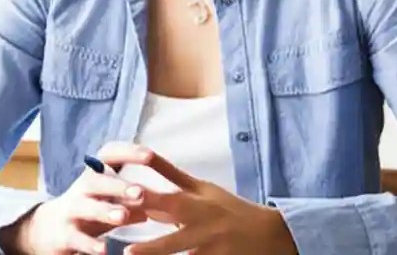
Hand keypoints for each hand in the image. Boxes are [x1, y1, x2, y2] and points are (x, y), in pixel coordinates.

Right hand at [0, 162, 147, 254]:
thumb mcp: (107, 204)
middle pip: (96, 182)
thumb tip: (154, 206)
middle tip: (140, 192)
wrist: (45, 230)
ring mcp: (70, 212)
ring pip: (86, 208)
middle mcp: (81, 191)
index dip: (127, 153)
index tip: (149, 155)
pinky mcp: (64, 236)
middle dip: (118, 186)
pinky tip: (104, 250)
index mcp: (94, 178)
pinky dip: (90, 245)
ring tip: (122, 216)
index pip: (108, 157)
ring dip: (104, 211)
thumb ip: (128, 202)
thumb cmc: (86, 214)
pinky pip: (77, 239)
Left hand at [95, 143, 296, 254]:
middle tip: (127, 251)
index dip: (147, 201)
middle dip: (153, 247)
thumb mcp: (202, 187)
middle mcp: (204, 229)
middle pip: (176, 239)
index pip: (168, 202)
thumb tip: (144, 152)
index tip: (125, 198)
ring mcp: (212, 252)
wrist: (271, 234)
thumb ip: (171, 173)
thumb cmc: (228, 207)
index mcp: (196, 205)